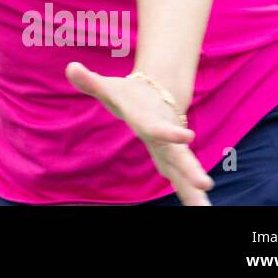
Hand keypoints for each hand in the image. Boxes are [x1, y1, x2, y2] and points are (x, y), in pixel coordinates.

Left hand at [65, 61, 213, 205]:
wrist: (156, 94)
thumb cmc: (127, 95)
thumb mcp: (108, 88)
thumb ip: (90, 82)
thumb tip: (71, 68)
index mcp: (149, 121)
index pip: (158, 128)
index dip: (170, 133)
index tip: (189, 137)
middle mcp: (164, 139)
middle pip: (178, 156)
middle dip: (191, 170)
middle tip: (206, 185)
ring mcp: (170, 151)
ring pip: (184, 173)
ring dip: (194, 191)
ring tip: (206, 208)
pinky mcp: (170, 160)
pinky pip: (182, 182)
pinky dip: (192, 197)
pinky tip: (202, 210)